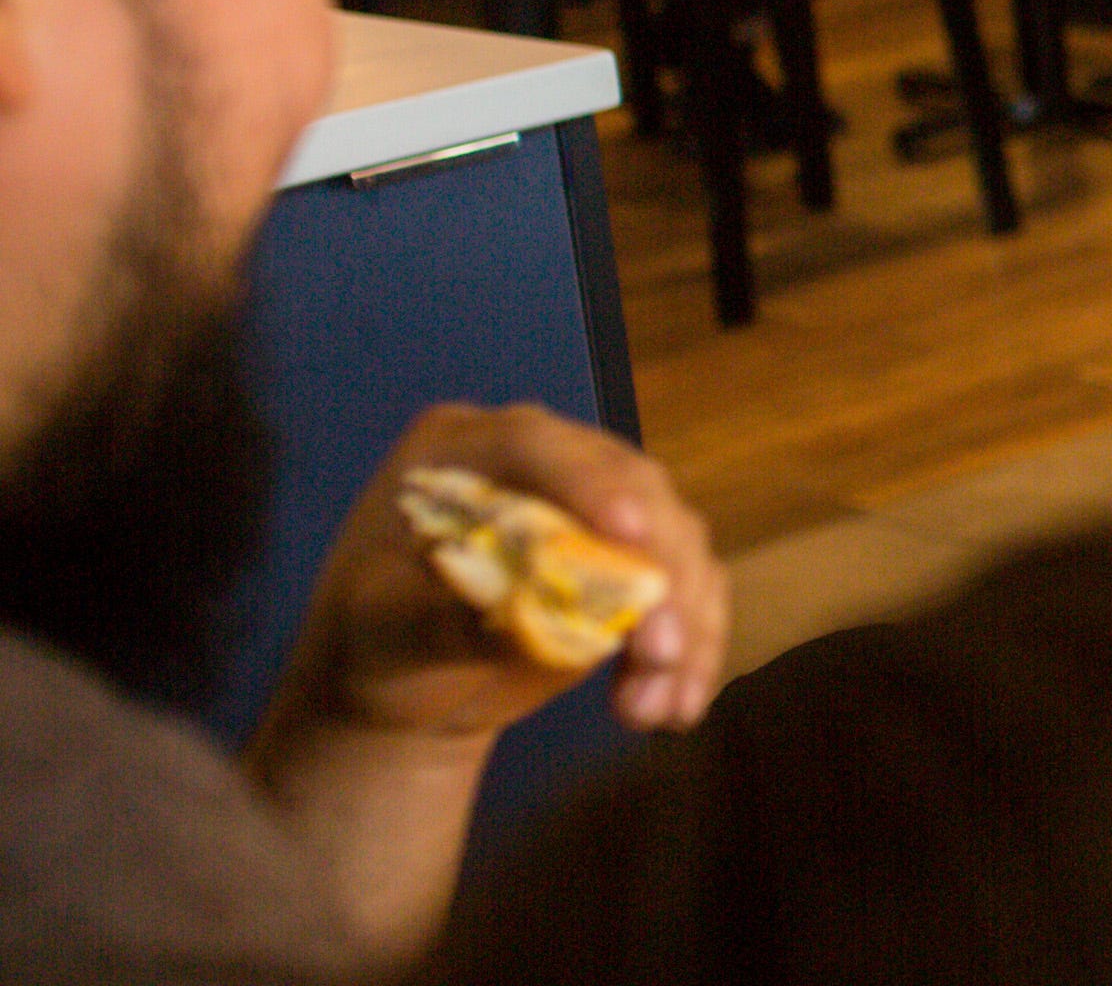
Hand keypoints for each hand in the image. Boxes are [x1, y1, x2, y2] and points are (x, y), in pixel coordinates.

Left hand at [269, 403, 726, 744]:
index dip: (591, 483)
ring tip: (659, 708)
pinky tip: (677, 707)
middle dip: (658, 572)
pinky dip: (695, 648)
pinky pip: (689, 590)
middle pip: (632, 490)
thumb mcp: (384, 633)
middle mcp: (547, 463)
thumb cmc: (372, 646)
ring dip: (684, 625)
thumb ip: (445, 621)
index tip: (629, 534)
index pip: (538, 446)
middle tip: (658, 652)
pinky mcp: (635, 561)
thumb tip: (524, 619)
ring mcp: (599, 508)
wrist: (403, 689)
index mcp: (466, 451)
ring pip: (675, 541)